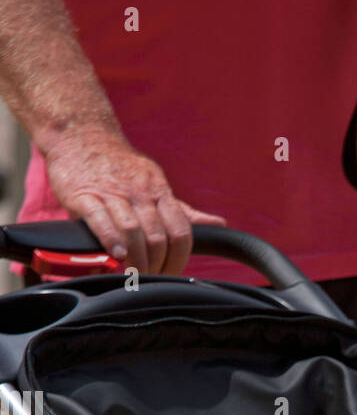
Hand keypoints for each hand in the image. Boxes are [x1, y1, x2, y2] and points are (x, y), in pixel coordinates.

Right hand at [41, 125, 225, 274]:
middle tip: (149, 278)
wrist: (80, 135)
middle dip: (156, 265)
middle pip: (157, 237)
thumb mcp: (155, 184)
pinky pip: (100, 220)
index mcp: (160, 192)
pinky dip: (111, 240)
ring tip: (134, 274)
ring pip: (133, 230)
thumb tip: (219, 224)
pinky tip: (115, 255)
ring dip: (136, 258)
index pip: (181, 231)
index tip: (170, 273)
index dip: (179, 258)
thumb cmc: (120, 168)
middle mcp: (139, 193)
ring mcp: (112, 193)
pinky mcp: (84, 195)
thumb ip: (182, 211)